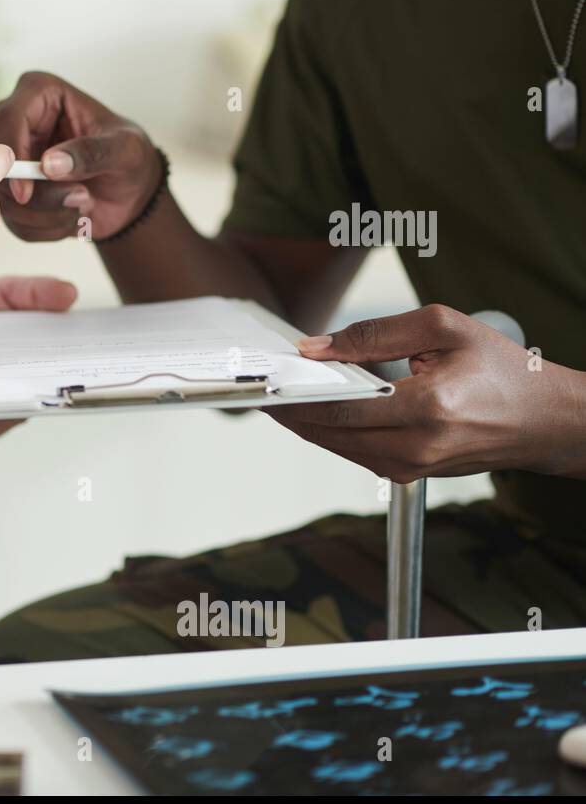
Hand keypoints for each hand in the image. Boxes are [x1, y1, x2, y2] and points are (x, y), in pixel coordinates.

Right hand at [0, 71, 158, 240]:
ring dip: (46, 215)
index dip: (11, 156)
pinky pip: (14, 221)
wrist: (129, 193)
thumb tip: (50, 164)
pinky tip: (71, 217)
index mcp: (39, 95)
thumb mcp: (124, 150)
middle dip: (36, 196)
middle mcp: (16, 125)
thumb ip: (91, 153)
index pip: (7, 119)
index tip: (26, 192)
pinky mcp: (11, 194)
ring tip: (84, 204)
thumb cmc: (128, 157)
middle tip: (81, 200)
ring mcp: (10, 162)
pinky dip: (45, 228)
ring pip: (2, 199)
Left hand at [0, 275, 78, 437]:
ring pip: (28, 406)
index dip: (90, 350)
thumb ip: (31, 291)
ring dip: (33, 391)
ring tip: (40, 369)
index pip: (74, 358)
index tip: (104, 337)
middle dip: (70, 371)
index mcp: (38, 356)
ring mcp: (6, 409)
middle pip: (58, 386)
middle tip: (81, 353)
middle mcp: (27, 388)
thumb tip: (70, 293)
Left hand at [264, 304, 585, 481]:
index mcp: (428, 409)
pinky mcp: (406, 474)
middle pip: (327, 431)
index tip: (265, 377)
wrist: (544, 422)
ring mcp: (410, 468)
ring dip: (304, 420)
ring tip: (279, 391)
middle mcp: (415, 447)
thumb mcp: (444, 328)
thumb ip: (374, 334)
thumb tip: (316, 346)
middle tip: (259, 383)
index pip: (339, 407)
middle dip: (289, 407)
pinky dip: (329, 429)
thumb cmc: (502, 370)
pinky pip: (352, 451)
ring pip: (334, 445)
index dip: (295, 394)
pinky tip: (314, 406)